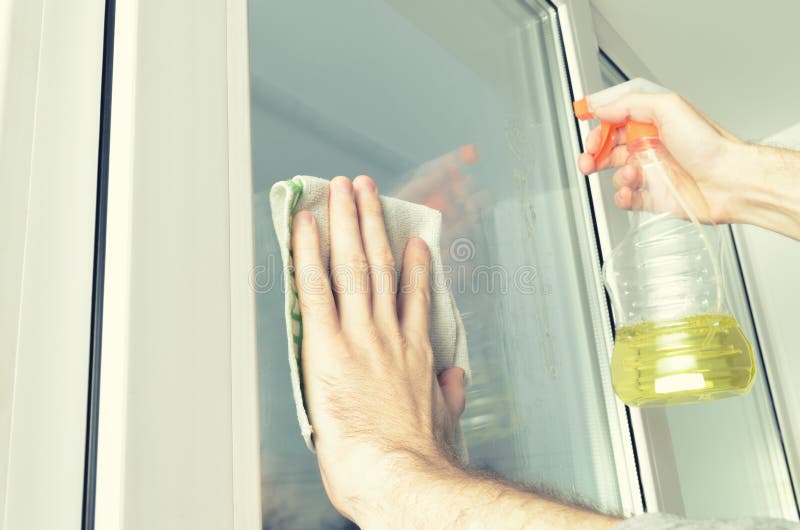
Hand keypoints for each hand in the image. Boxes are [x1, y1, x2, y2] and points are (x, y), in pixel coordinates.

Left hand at [291, 175, 465, 522]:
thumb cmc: (417, 458)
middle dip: (371, 222)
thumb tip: (454, 378)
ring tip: (342, 190)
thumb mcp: (444, 422)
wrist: (400, 475)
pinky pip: (316, 288)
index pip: (413, 295)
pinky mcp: (328, 346)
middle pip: (379, 264)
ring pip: (353, 265)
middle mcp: (388, 334)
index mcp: (415, 352)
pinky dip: (310, 254)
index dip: (412, 263)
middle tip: (364, 190)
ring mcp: (360, 335)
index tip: (412, 241)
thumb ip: (449, 393)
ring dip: (346, 222)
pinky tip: (307, 227)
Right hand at [578, 91, 745, 223]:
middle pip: (609, 150)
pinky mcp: (653, 197)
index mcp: (652, 124)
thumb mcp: (668, 107)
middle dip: (593, 155)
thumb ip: (630, 103)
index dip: (598, 126)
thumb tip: (601, 107)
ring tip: (630, 174)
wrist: (729, 180)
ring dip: (617, 175)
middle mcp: (650, 147)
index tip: (585, 125)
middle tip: (588, 160)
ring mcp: (651, 173)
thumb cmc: (708, 144)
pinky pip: (626, 198)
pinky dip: (622, 196)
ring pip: (616, 175)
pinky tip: (629, 191)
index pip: (614, 122)